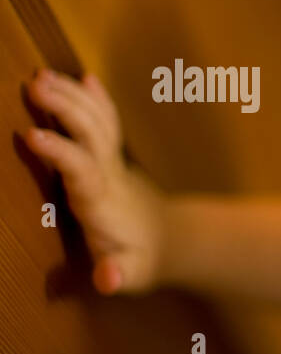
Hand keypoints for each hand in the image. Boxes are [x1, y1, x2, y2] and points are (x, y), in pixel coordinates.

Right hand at [22, 69, 166, 294]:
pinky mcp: (114, 158)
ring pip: (97, 122)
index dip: (60, 152)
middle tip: (34, 84)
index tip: (33, 135)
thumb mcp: (132, 276)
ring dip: (74, 96)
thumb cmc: (143, 260)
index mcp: (103, 201)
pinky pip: (108, 123)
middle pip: (91, 134)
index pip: (81, 170)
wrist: (175, 243)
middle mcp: (109, 175)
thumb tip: (106, 278)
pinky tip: (86, 78)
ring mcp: (114, 163)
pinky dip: (98, 100)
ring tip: (43, 75)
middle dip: (66, 108)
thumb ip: (118, 276)